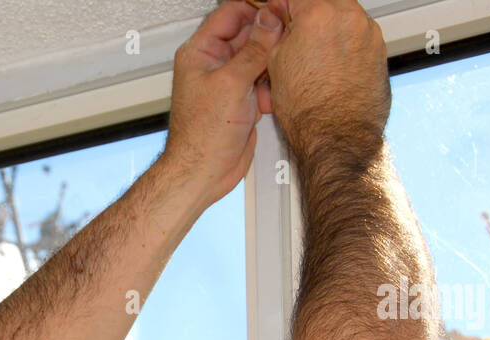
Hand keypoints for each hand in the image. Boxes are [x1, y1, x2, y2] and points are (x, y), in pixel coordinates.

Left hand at [159, 0, 284, 207]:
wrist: (203, 174)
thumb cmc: (201, 137)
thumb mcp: (231, 84)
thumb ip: (253, 49)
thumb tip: (269, 20)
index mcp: (200, 52)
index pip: (230, 13)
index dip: (256, 7)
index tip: (279, 7)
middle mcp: (213, 64)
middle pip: (248, 33)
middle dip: (269, 36)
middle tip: (289, 36)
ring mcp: (228, 82)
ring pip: (259, 58)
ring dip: (272, 64)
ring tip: (280, 70)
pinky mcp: (242, 99)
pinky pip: (263, 81)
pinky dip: (271, 87)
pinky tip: (272, 98)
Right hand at [263, 0, 390, 162]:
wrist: (337, 137)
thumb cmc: (309, 111)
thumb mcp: (275, 64)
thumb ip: (278, 33)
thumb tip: (279, 22)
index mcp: (318, 14)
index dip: (282, 6)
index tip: (278, 13)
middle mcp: (348, 17)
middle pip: (323, 0)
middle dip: (307, 13)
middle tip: (294, 33)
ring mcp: (367, 32)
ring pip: (343, 14)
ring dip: (328, 26)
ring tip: (314, 54)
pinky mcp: (379, 48)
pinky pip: (357, 33)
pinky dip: (344, 41)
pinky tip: (331, 64)